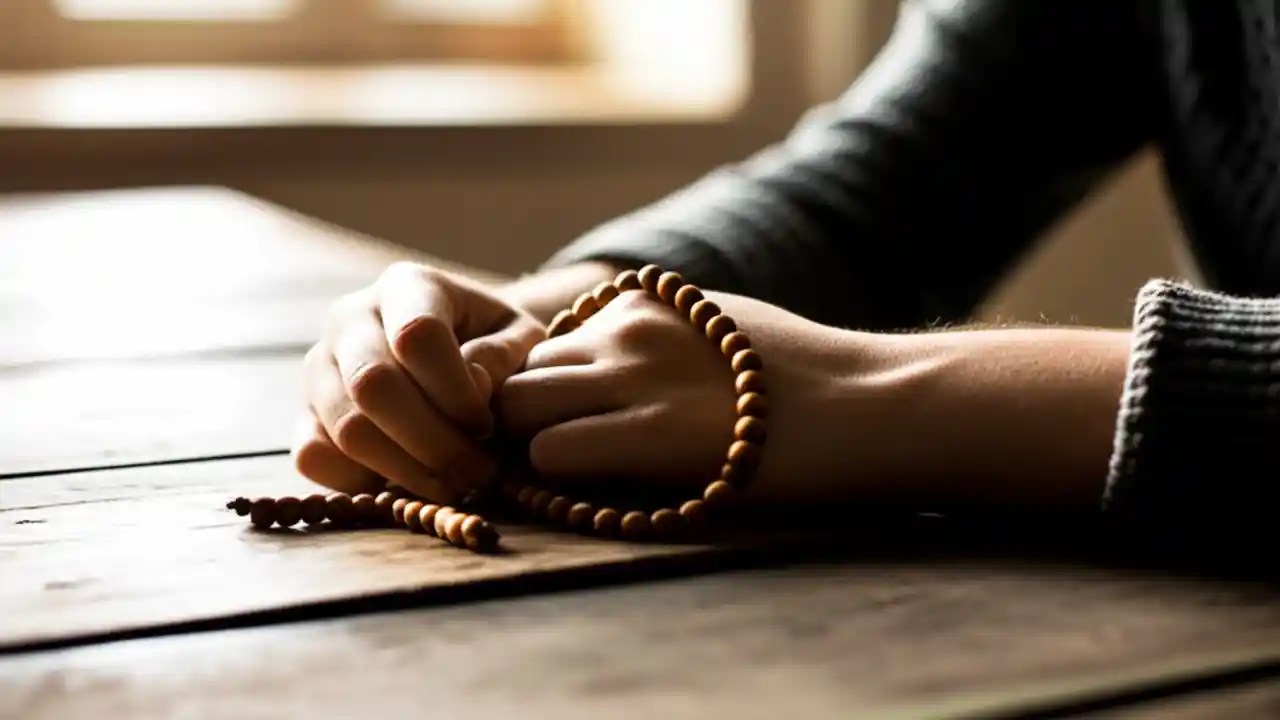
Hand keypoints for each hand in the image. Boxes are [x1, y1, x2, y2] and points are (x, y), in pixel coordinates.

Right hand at [292, 262, 544, 501]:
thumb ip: (503, 356)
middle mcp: (349, 318)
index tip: (488, 426)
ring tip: (454, 485)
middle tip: (476, 474)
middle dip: (432, 443)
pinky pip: (314, 457)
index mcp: (406, 285)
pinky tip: (408, 484)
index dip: (455, 391)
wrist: (454, 353)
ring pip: (346, 428)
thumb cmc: (493, 344)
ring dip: (407, 471)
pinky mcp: (303, 414)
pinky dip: (363, 484)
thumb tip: (473, 382)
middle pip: (373, 385)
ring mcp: (319, 367)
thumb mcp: (518, 337)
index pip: (417, 334)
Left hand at [497, 289, 906, 504]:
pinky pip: (549, 454)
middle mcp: (624, 328)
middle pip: (517, 370)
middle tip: (558, 455)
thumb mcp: (719, 325)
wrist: (869, 404)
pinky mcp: (648, 434)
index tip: (571, 421)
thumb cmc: (808, 376)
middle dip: (524, 415)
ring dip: (535, 444)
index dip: (549, 387)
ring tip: (578, 477)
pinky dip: (558, 478)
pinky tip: (600, 490)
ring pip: (518, 409)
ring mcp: (632, 377)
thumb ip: (658, 336)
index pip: (546, 339)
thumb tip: (612, 361)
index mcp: (643, 300)